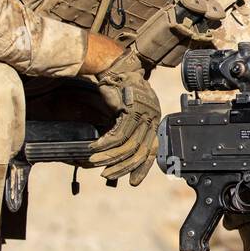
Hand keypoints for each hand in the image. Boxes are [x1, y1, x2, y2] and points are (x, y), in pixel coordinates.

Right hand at [87, 52, 161, 185]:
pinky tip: (94, 148)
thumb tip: (119, 155)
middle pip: (140, 151)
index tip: (133, 183)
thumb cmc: (119, 91)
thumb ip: (127, 132)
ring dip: (110, 157)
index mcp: (154, 121)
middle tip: (108, 175)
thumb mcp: (126, 114)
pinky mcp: (131, 109)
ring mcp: (144, 113)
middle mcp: (153, 118)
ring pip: (129, 145)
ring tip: (95, 163)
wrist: (115, 68)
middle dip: (123, 167)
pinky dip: (105, 144)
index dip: (142, 168)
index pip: (152, 151)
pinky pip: (118, 134)